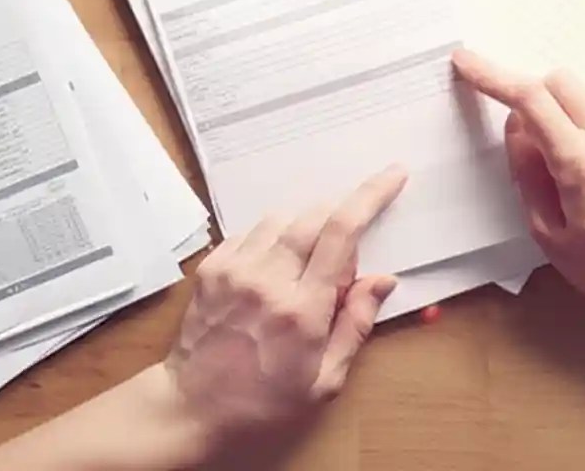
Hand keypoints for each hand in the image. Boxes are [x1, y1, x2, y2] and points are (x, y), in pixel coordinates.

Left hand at [164, 166, 406, 457]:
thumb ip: (356, 324)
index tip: (392, 176)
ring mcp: (234, 270)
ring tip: (304, 272)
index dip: (371, 196)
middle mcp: (266, 280)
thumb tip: (382, 280)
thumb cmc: (263, 402)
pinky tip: (274, 272)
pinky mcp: (212, 268)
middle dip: (339, 218)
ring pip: (282, 218)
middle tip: (341, 260)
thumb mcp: (325, 379)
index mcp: (302, 309)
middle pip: (313, 216)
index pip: (342, 233)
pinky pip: (252, 232)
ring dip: (304, 230)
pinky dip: (273, 240)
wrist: (192, 408)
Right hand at [453, 49, 584, 324]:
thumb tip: (515, 125)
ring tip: (569, 141)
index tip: (465, 60)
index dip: (491, 75)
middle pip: (555, 81)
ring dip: (567, 100)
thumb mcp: (545, 232)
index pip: (528, 100)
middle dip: (530, 98)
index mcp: (578, 164)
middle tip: (530, 137)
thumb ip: (526, 173)